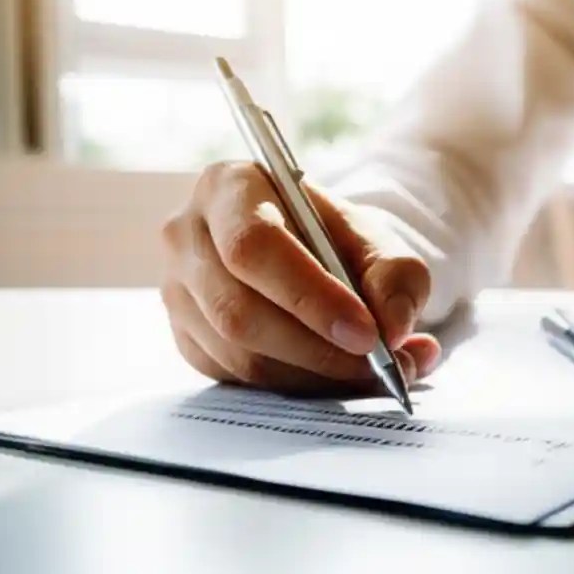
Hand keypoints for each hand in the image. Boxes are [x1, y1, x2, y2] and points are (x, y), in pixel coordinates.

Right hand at [159, 162, 440, 392]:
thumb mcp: (376, 240)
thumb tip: (393, 330)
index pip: (255, 246)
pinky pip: (235, 378)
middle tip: (380, 366)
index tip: (366, 334)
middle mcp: (187, 236)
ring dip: (313, 374)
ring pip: (238, 354)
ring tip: (374, 373)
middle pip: (239, 310)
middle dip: (318, 349)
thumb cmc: (335, 238)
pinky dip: (294, 385)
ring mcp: (178, 291)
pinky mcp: (185, 338)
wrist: (309, 252)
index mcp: (230, 188)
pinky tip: (335, 375)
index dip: (310, 297)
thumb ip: (396, 276)